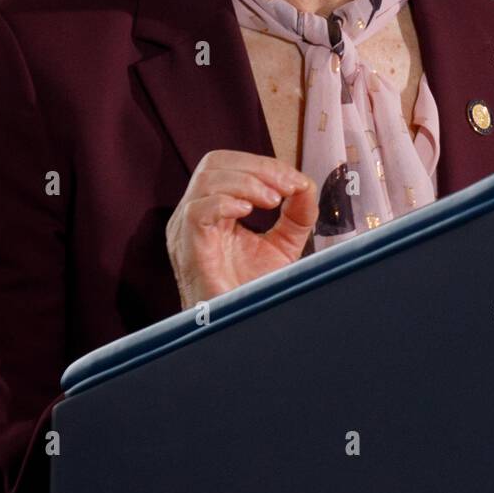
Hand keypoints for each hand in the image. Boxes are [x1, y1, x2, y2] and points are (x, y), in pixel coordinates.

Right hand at [165, 150, 317, 306]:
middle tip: (286, 186)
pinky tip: (248, 212)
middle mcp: (193, 214)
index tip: (295, 181)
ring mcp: (186, 230)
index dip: (264, 165)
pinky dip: (225, 203)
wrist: (237, 330)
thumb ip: (297, 215)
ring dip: (247, 182)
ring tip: (273, 201)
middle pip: (214, 163)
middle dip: (256, 167)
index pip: (229, 165)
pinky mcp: (187, 247)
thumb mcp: (282, 245)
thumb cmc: (250, 291)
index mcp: (211, 209)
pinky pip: (197, 211)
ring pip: (206, 180)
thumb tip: (307, 185)